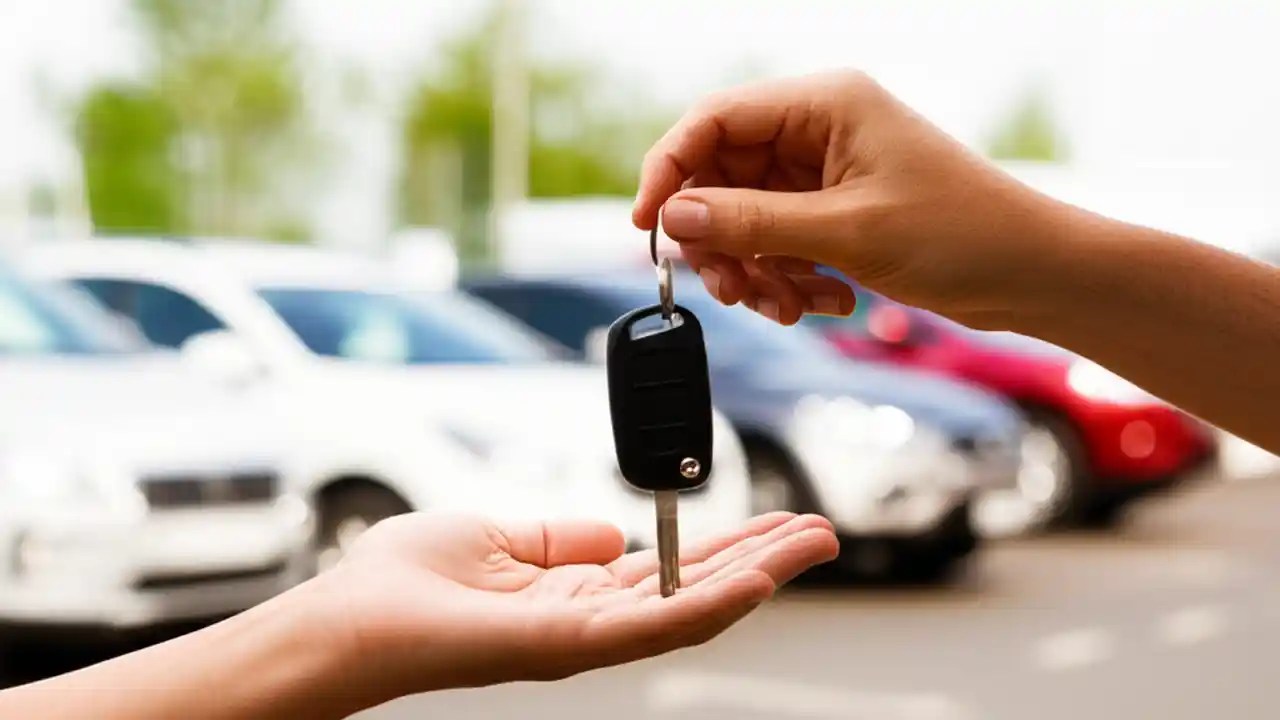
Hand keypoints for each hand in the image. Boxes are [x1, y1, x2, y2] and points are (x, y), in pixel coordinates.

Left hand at [315, 511, 837, 700]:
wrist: (349, 618)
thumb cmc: (404, 581)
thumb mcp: (497, 532)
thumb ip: (560, 534)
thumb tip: (613, 531)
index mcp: (574, 594)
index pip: (668, 570)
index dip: (726, 547)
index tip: (774, 519)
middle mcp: (591, 622)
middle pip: (693, 589)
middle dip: (762, 560)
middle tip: (823, 533)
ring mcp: (585, 640)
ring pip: (691, 610)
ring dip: (758, 577)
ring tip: (813, 546)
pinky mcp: (569, 649)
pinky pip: (652, 626)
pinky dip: (711, 604)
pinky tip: (756, 579)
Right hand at [633, 70, 1064, 328]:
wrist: (1031, 274)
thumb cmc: (961, 234)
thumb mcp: (845, 231)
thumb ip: (751, 222)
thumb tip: (673, 218)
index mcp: (824, 103)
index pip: (713, 120)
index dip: (669, 170)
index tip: (648, 227)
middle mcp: (819, 128)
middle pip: (723, 175)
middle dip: (720, 239)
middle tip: (730, 287)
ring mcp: (827, 171)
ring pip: (747, 217)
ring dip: (754, 268)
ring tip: (786, 304)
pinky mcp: (837, 210)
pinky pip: (779, 241)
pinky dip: (785, 276)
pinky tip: (820, 300)